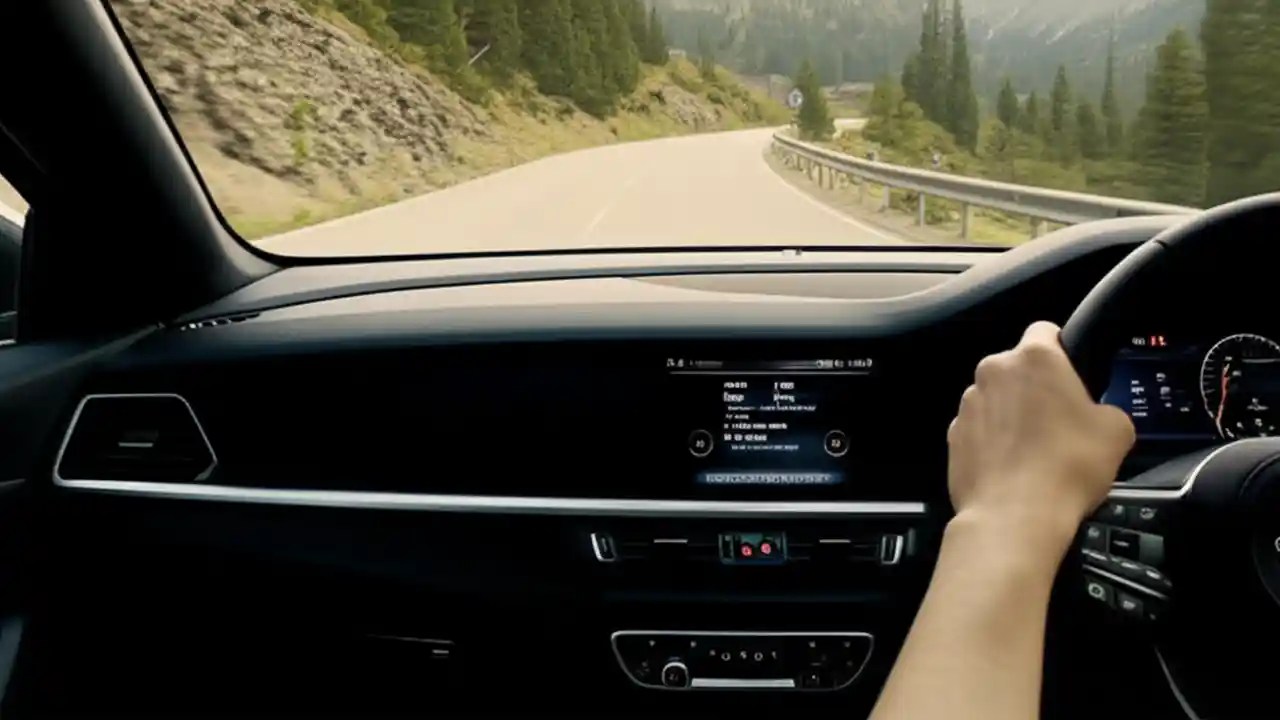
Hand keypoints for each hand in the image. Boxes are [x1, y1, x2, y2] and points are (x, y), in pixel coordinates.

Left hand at [947, 321, 1134, 556]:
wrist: (1015, 516)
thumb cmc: (1068, 467)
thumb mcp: (1117, 431)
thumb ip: (1106, 408)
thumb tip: (1096, 416)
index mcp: (1034, 357)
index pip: (1046, 331)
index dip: (1063, 350)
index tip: (1073, 375)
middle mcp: (993, 371)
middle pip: (1017, 368)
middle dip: (1036, 388)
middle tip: (1061, 422)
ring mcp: (967, 404)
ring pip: (996, 399)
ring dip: (1012, 415)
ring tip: (1037, 451)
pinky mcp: (952, 435)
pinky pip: (979, 429)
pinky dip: (993, 441)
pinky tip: (1013, 467)